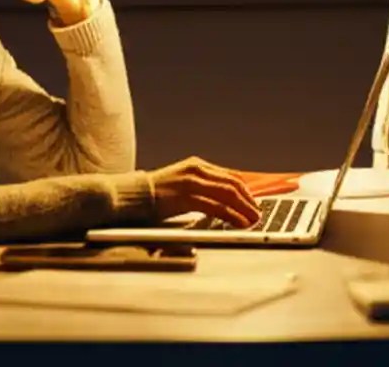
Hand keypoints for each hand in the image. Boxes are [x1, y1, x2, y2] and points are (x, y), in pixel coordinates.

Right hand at [147, 156, 262, 226]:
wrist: (131, 196)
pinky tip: (237, 222)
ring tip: (252, 219)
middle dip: (248, 200)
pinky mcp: (185, 197)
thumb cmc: (156, 194)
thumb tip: (224, 200)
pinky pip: (215, 206)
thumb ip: (202, 188)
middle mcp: (197, 170)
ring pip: (227, 194)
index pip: (230, 176)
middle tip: (257, 213)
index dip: (246, 190)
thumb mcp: (182, 184)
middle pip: (232, 184)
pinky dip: (230, 215)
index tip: (255, 202)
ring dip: (243, 208)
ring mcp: (191, 182)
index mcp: (197, 165)